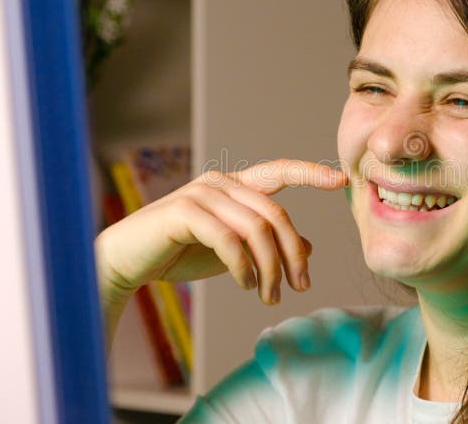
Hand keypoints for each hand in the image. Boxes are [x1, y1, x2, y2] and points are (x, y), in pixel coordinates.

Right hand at [95, 159, 347, 310]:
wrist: (126, 262)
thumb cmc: (179, 253)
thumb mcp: (232, 250)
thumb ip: (265, 243)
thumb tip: (308, 246)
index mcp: (234, 185)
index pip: (279, 172)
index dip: (310, 173)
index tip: (341, 181)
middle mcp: (220, 183)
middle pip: (276, 214)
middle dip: (292, 254)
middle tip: (300, 286)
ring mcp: (202, 193)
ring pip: (256, 229)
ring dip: (270, 267)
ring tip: (270, 295)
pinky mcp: (184, 211)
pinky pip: (229, 240)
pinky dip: (244, 266)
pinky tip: (247, 285)